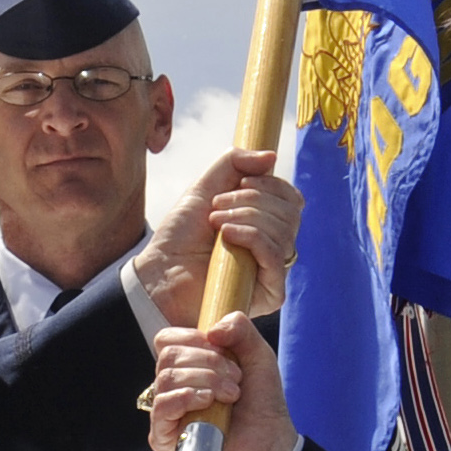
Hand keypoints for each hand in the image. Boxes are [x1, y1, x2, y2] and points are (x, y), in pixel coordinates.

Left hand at [132, 150, 301, 325]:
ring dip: (246, 216)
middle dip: (253, 200)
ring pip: (284, 231)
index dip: (270, 185)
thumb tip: (271, 157)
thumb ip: (235, 163)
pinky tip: (226, 235)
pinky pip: (275, 255)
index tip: (239, 183)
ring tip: (215, 222)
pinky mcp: (269, 293)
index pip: (291, 200)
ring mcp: (272, 272)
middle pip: (290, 213)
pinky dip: (252, 236)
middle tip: (217, 206)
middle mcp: (274, 249)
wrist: (160, 273)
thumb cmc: (180, 236)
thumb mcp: (206, 187)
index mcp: (265, 225)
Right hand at [149, 313, 296, 450]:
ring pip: (166, 378)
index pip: (167, 339)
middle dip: (209, 362)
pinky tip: (209, 403)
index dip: (196, 339)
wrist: (270, 442)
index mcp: (186, 366)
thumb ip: (240, 327)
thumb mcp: (257, 354)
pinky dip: (187, 398)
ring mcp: (165, 412)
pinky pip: (161, 406)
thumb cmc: (261, 401)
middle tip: (236, 380)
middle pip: (168, 355)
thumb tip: (211, 329)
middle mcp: (171, 387)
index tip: (226, 352)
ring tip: (231, 395)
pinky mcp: (163, 436)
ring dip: (206, 381)